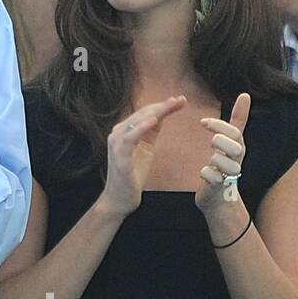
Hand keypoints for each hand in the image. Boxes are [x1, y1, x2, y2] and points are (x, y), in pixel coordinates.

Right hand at [97, 95, 186, 217]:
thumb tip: (161, 115)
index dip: (163, 106)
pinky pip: (130, 138)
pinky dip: (141, 127)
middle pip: (142, 114)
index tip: (181, 100)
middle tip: (180, 99)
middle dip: (162, 106)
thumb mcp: (145, 149)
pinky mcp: (120, 156)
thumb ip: (150, 133)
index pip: (145, 114)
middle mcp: (118, 134)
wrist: (121, 198)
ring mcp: (116, 144)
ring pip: (136, 122)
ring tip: (170, 104)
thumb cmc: (132, 174)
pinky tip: (154, 120)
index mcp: (124, 132)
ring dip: (154, 112)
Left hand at [195, 92, 250, 213]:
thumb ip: (237, 120)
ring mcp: (229, 176)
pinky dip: (208, 174)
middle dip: (222, 141)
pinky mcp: (220, 188)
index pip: (235, 133)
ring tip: (210, 160)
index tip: (202, 122)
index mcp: (237, 148)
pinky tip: (204, 172)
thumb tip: (246, 95)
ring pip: (229, 165)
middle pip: (237, 148)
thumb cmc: (224, 166)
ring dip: (217, 159)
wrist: (218, 199)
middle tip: (210, 141)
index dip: (220, 125)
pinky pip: (215, 179)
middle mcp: (236, 161)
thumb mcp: (230, 141)